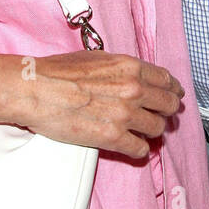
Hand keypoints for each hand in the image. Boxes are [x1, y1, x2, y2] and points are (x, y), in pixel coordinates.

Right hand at [19, 52, 183, 158]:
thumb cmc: (57, 72)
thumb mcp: (95, 58)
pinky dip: (139, 150)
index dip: (172, 90)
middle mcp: (133, 90)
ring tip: (143, 132)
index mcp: (130, 67)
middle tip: (162, 116)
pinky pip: (140, 149)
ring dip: (153, 131)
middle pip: (169, 105)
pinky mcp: (113, 138)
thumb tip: (128, 74)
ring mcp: (125, 115)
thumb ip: (119, 67)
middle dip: (168, 112)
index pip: (166, 80)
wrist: (36, 90)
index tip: (173, 95)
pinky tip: (133, 148)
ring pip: (158, 128)